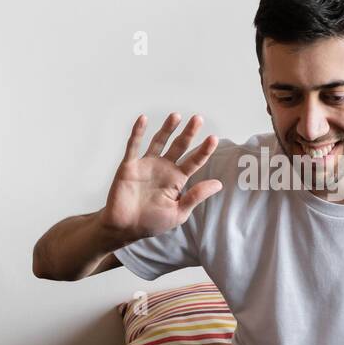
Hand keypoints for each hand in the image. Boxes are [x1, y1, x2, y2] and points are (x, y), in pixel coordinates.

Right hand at [102, 112, 223, 242]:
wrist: (124, 228)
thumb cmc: (151, 222)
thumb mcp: (178, 212)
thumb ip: (196, 196)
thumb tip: (218, 184)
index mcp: (177, 180)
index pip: (194, 161)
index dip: (204, 150)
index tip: (214, 138)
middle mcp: (164, 168)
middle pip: (179, 146)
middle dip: (189, 133)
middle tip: (199, 119)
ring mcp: (146, 165)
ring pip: (159, 141)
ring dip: (167, 128)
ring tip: (176, 116)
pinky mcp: (129, 166)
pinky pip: (133, 146)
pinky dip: (138, 132)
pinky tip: (143, 119)